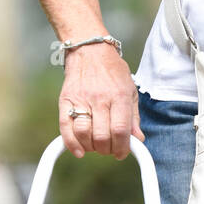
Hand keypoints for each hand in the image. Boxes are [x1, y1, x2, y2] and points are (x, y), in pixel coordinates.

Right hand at [59, 45, 144, 159]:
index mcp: (119, 96)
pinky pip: (65, 128)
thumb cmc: (113, 71)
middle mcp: (100, 99)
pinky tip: (80, 150)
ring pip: (84, 134)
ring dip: (91, 148)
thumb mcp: (130, 90)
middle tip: (109, 149)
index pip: (120, 131)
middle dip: (107, 150)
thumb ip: (133, 117)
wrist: (89, 50)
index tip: (121, 153)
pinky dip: (71, 144)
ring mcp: (81, 99)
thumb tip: (138, 140)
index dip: (122, 148)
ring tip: (96, 146)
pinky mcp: (65, 100)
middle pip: (102, 136)